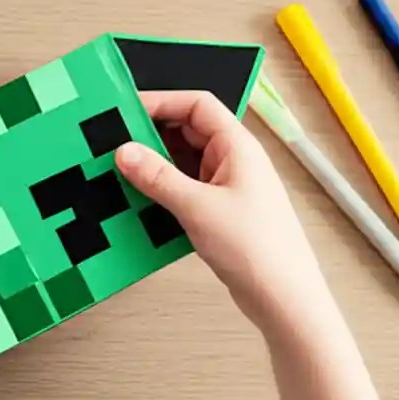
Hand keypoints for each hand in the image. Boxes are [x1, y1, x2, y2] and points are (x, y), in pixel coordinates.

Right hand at [116, 91, 326, 332]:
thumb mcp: (198, 207)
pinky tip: (141, 205)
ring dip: (155, 169)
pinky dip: (163, 193)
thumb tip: (125, 152)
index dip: (161, 102)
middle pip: (187, 133)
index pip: (197, 106)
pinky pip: (185, 191)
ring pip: (183, 164)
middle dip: (151, 137)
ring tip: (122, 176)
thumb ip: (158, 177)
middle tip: (116, 146)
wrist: (283, 298)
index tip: (126, 111)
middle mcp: (234, 162)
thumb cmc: (256, 249)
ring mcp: (227, 188)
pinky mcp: (220, 214)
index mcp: (238, 147)